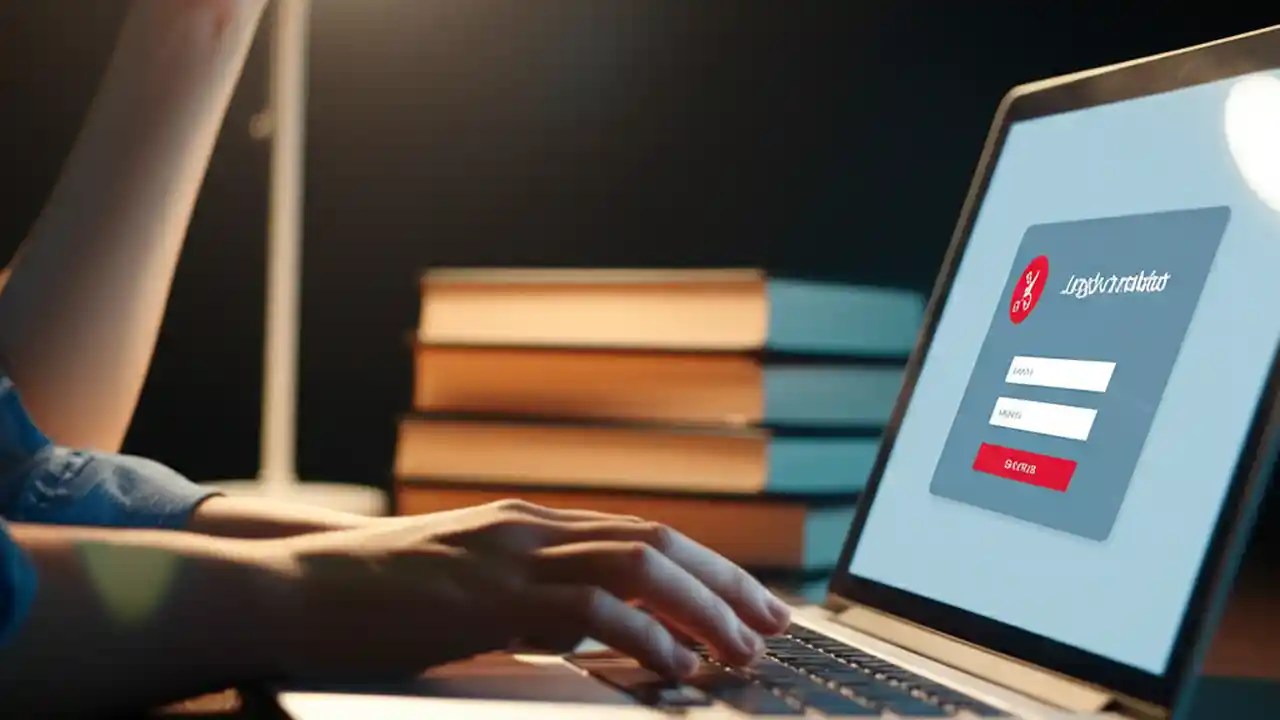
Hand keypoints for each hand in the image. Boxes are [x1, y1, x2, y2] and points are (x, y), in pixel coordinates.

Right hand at [264, 500, 791, 680]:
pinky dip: (643, 636)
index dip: (707, 567)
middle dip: (726, 583)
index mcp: (529, 523)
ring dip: (700, 608)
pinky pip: (588, 608)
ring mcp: (510, 554)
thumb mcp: (466, 586)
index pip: (641, 534)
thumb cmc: (373, 599)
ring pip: (637, 565)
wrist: (294, 589)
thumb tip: (594, 629)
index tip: (751, 601)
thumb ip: (528, 595)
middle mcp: (531, 527)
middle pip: (656, 542)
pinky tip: (673, 665)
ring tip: (741, 650)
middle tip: (775, 623)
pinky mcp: (487, 595)